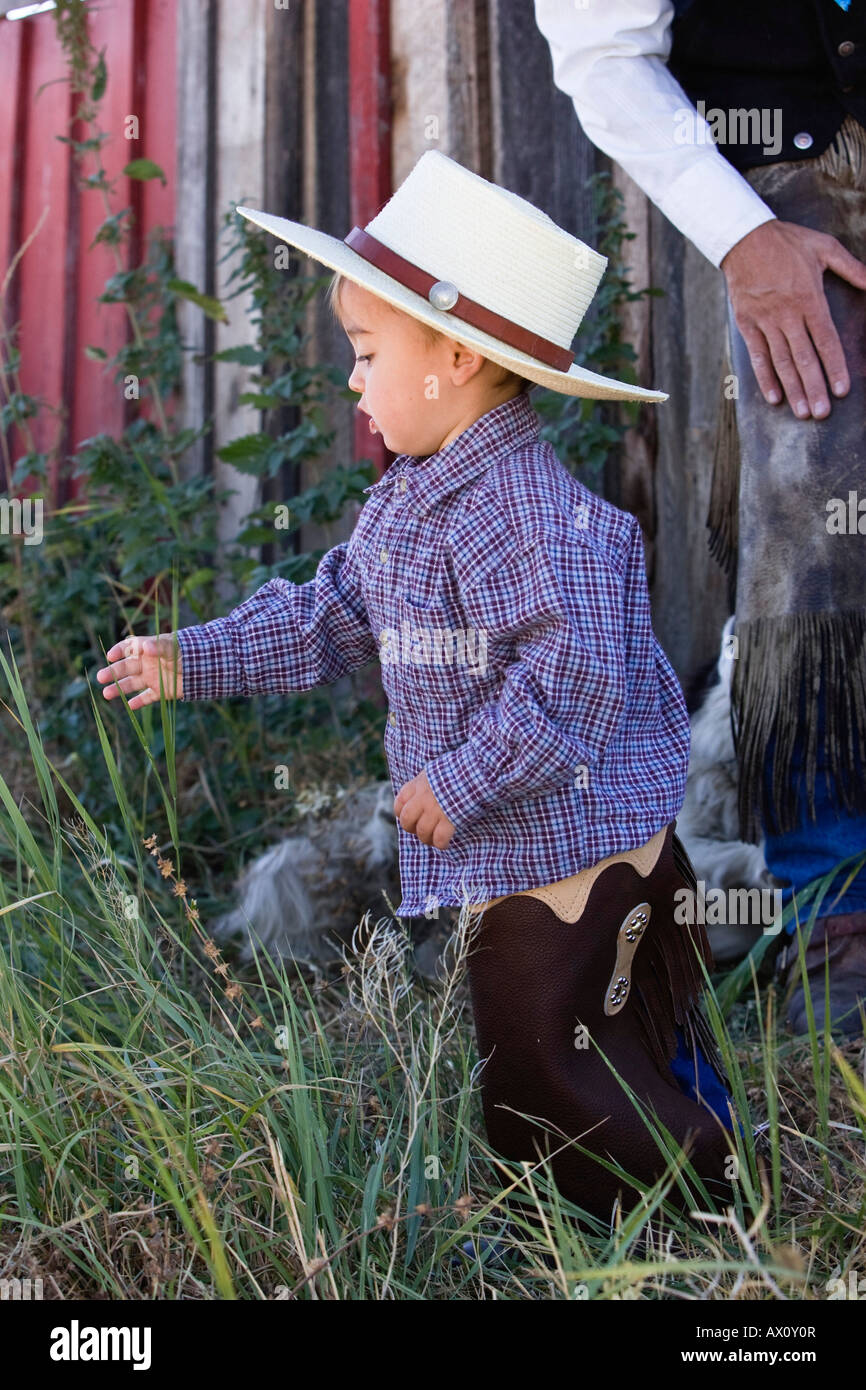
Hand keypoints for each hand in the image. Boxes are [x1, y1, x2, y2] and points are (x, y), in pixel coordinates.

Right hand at [97, 632, 182, 708]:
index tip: (110, 656)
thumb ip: (159, 647)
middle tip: (100, 677)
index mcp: (148, 649)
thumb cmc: (188, 652)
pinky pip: (146, 697)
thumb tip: (145, 646)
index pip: (129, 647)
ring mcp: (153, 677)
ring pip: (132, 683)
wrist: (205, 667)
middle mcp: (147, 663)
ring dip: (119, 688)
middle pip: (126, 667)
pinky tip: (130, 706)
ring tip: (106, 694)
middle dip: (113, 672)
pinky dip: (138, 702)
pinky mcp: (161, 691)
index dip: (119, 651)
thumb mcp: (173, 648)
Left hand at [394, 770, 455, 849]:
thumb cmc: (456, 771)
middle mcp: (422, 799)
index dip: (402, 814)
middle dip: (411, 828)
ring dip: (427, 839)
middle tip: (421, 830)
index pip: (399, 804)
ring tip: (433, 839)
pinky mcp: (449, 820)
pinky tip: (445, 844)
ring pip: (422, 833)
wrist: (474, 772)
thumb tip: (420, 792)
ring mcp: (434, 811)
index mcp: (417, 785)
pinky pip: (439, 839)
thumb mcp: (433, 772)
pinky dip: (441, 844)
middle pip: (406, 821)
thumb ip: (424, 783)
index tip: (411, 816)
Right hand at [720, 219, 865, 419]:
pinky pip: (757, 355)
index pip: (826, 340)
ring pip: (781, 361)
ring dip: (792, 389)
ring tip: (802, 413)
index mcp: (809, 298)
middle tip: (822, 413)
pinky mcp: (747, 323)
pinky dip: (765, 377)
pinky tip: (774, 397)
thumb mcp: (824, 247)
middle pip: (804, 358)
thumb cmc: (788, 242)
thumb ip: (852, 268)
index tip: (841, 390)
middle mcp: (787, 314)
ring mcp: (765, 320)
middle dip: (814, 387)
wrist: (744, 238)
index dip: (834, 367)